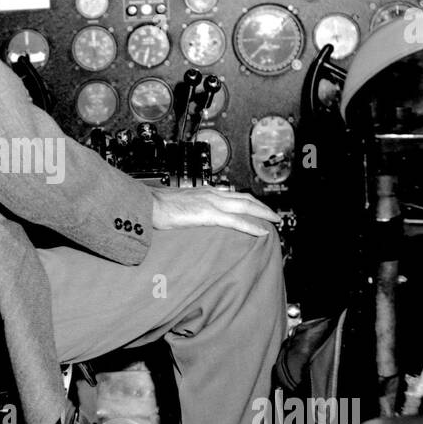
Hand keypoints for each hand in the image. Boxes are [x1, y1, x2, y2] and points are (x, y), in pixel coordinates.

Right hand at [150, 186, 280, 236]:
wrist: (148, 204)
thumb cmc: (157, 207)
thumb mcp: (177, 205)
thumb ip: (188, 209)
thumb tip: (190, 217)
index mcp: (203, 191)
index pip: (231, 194)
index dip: (247, 200)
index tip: (256, 207)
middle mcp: (210, 193)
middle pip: (244, 197)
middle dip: (261, 206)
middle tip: (273, 215)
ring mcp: (211, 202)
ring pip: (245, 206)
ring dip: (262, 213)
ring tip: (274, 221)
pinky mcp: (209, 214)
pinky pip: (236, 221)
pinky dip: (252, 226)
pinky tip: (262, 231)